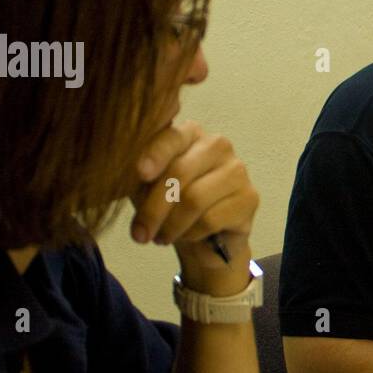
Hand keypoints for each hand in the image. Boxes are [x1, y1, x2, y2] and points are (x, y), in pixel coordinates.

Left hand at [130, 119, 259, 293]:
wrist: (203, 239)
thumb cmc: (170, 206)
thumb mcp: (146, 187)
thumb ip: (138, 174)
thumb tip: (122, 170)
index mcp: (189, 134)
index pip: (170, 138)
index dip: (154, 155)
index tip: (139, 174)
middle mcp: (217, 144)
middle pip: (180, 172)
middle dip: (154, 208)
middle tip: (139, 234)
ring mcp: (237, 170)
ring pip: (195, 199)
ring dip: (171, 225)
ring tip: (160, 238)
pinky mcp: (250, 198)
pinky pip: (211, 219)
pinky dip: (191, 234)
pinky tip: (186, 237)